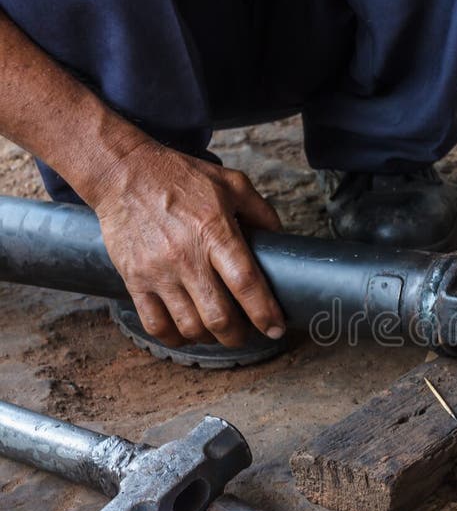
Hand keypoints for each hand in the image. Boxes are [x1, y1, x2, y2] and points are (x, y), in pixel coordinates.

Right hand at [87, 141, 285, 346]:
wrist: (122, 172)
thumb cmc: (179, 177)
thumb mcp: (231, 183)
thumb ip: (260, 211)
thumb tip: (280, 238)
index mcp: (215, 231)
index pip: (245, 283)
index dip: (264, 312)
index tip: (276, 328)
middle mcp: (186, 256)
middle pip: (218, 316)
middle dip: (238, 335)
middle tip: (246, 332)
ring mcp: (157, 271)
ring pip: (189, 326)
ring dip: (209, 338)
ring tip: (218, 332)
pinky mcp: (134, 279)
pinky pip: (155, 324)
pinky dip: (174, 337)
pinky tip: (186, 332)